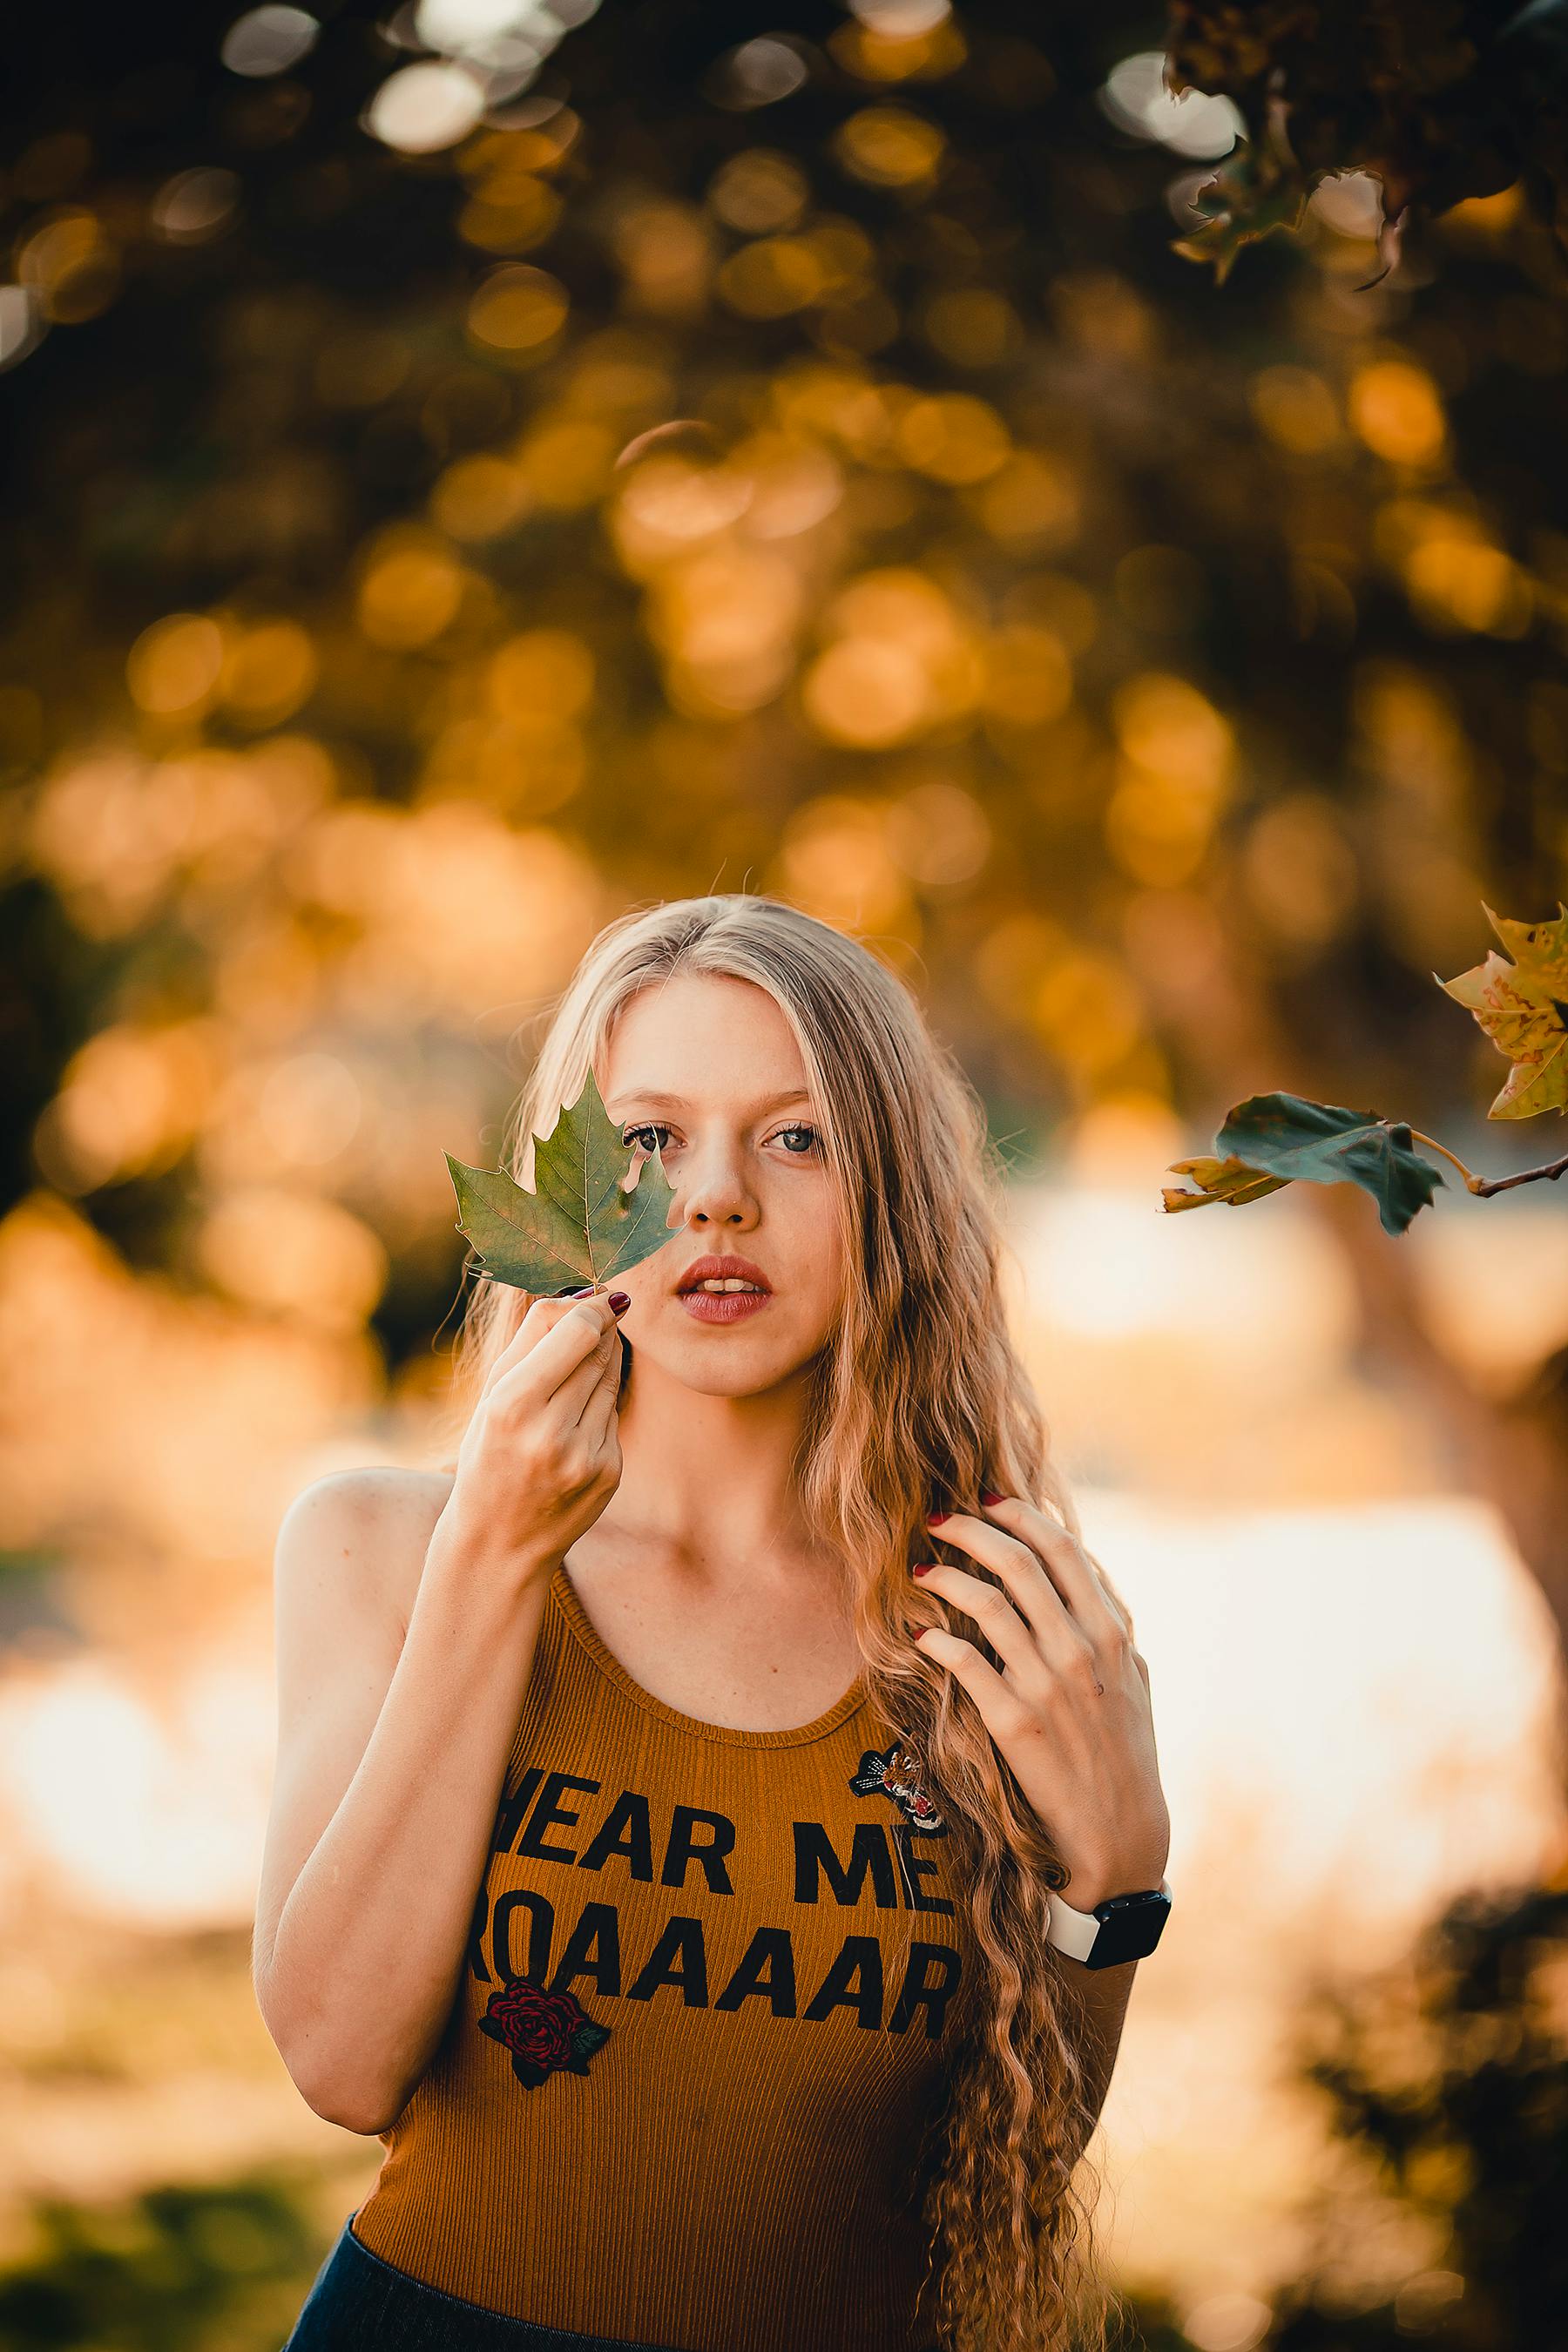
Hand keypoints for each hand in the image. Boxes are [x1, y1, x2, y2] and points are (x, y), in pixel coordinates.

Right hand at [439, 1287, 626, 1589]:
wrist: (499, 1544)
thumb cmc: (488, 1457)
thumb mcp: (490, 1400)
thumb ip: (532, 1343)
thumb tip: (589, 1295)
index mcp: (509, 1406)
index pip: (574, 1330)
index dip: (593, 1306)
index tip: (602, 1295)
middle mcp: (550, 1432)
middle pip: (597, 1349)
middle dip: (600, 1330)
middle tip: (599, 1318)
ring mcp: (586, 1456)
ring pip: (610, 1379)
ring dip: (600, 1365)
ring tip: (574, 1378)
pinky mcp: (610, 1472)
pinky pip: (613, 1415)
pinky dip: (599, 1407)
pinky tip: (575, 1425)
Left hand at [914, 1494, 1168, 1911]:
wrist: (1121, 1832)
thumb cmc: (1124, 1749)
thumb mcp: (1133, 1676)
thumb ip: (1108, 1619)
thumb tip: (1080, 1561)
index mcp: (1110, 1633)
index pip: (1062, 1548)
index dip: (1018, 1512)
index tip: (987, 1498)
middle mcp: (1079, 1651)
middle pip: (1016, 1563)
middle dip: (969, 1530)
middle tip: (938, 1520)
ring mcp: (1045, 1686)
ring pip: (984, 1603)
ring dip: (943, 1575)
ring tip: (918, 1569)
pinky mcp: (1013, 1724)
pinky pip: (964, 1663)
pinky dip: (935, 1638)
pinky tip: (918, 1633)